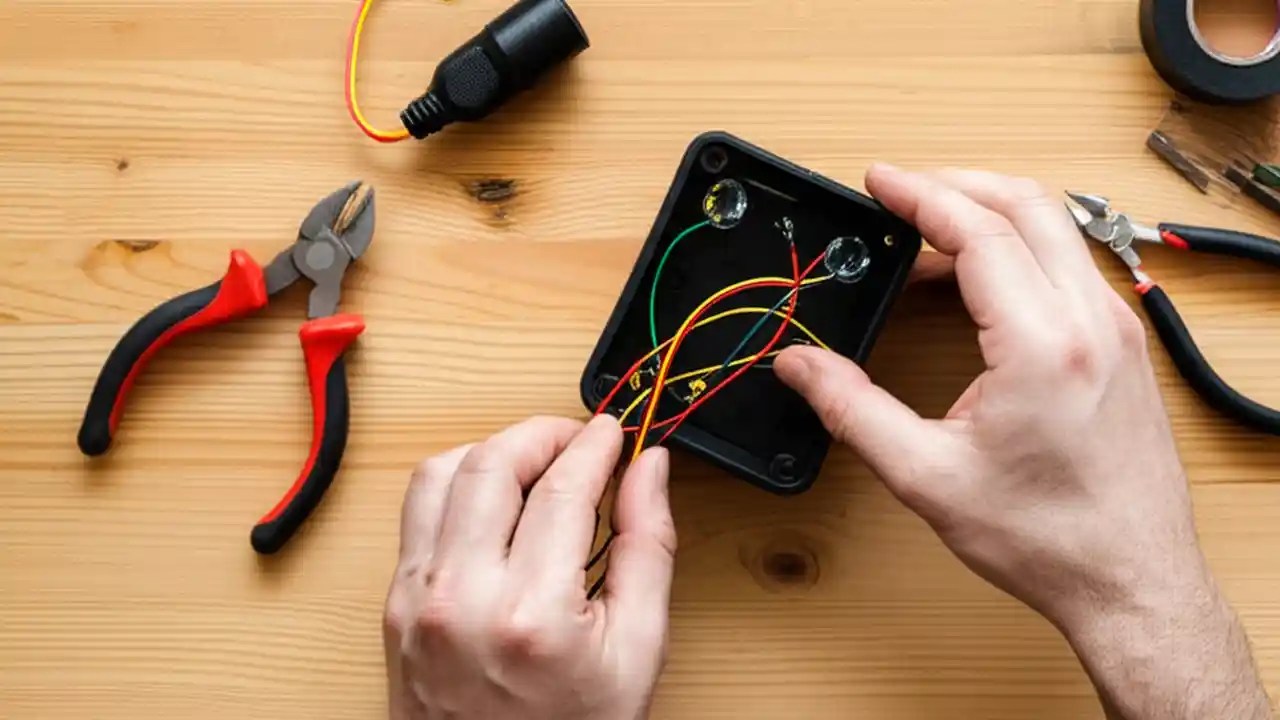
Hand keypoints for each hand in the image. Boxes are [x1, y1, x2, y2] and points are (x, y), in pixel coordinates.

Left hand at [383, 416, 674, 719]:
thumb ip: (648, 548)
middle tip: (581, 440)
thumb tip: (649, 468)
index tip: (618, 430)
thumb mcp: (638, 652)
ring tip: (537, 463)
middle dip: (544, 433)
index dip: (596, 445)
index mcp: (532, 615)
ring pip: (443, 472)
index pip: (564, 488)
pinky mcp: (396, 603)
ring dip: (495, 450)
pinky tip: (495, 498)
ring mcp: (419, 599)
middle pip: (495, 463)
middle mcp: (463, 599)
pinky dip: (458, 482)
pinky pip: (418, 510)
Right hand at [775, 165, 1269, 718]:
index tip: (878, 181)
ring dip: (988, 215)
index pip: (979, 232)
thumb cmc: (1047, 538)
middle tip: (897, 194)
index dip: (919, 196)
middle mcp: (1091, 322)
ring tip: (923, 243)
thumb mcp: (927, 475)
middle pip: (1026, 204)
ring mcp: (1117, 329)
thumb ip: (852, 408)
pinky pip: (1067, 264)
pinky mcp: (1123, 345)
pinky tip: (975, 284)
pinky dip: (1017, 249)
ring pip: (1054, 228)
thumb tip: (798, 366)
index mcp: (1042, 345)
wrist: (1131, 582)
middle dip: (955, 184)